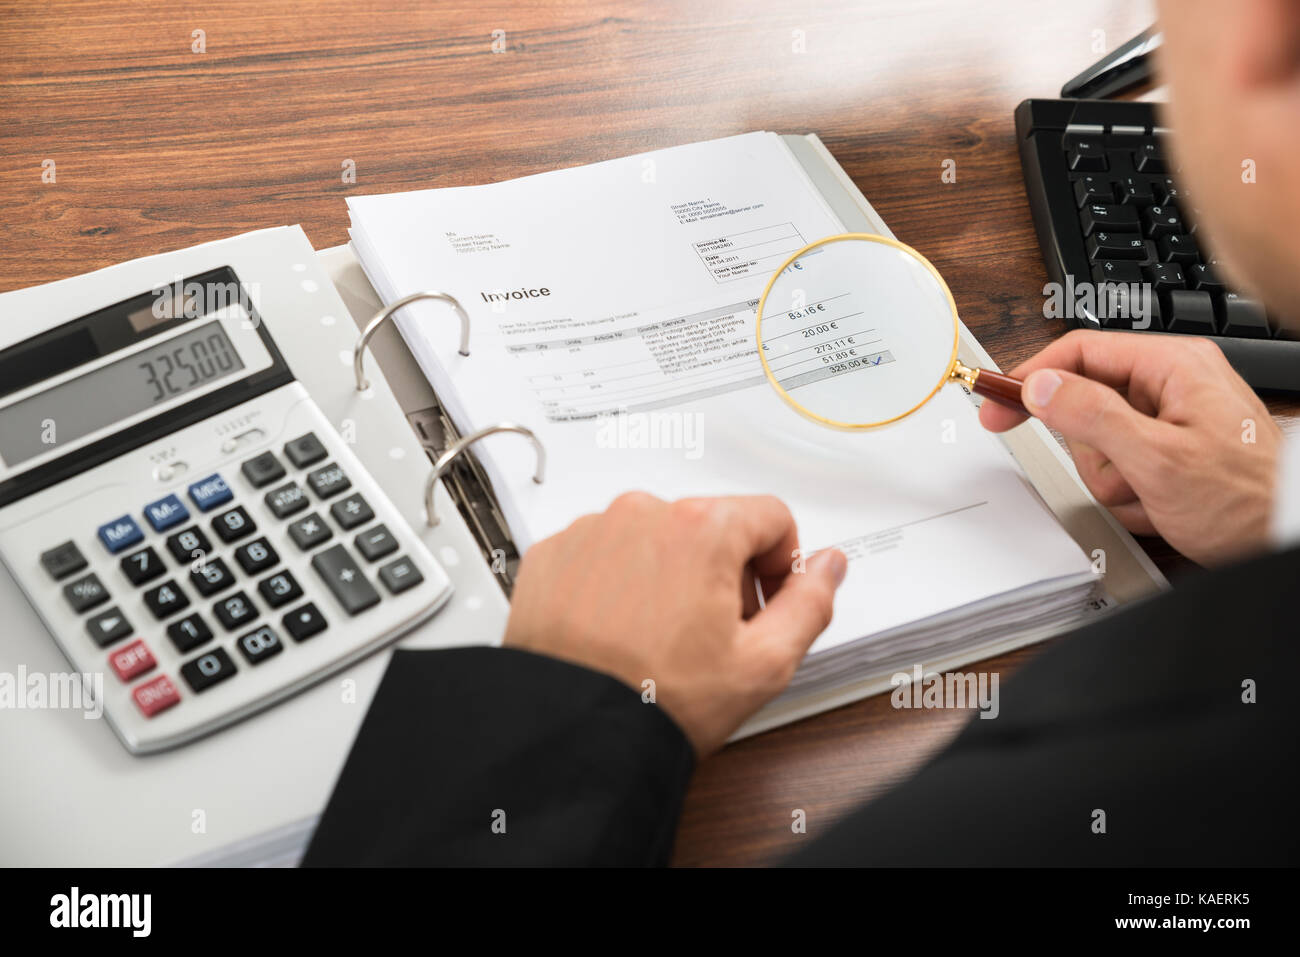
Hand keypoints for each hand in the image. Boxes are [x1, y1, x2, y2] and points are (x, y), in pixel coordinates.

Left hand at [503, 492, 847, 754]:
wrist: (572, 731)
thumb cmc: (656, 700)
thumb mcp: (763, 664)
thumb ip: (810, 603)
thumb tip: (827, 567)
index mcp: (701, 529)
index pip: (772, 516)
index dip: (781, 564)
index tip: (765, 601)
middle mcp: (642, 514)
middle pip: (711, 525)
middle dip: (724, 572)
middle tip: (715, 634)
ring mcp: (592, 531)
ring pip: (657, 537)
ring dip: (671, 575)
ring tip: (663, 638)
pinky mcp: (554, 554)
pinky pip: (605, 551)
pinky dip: (619, 581)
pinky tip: (622, 630)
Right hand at [980, 330, 1280, 564]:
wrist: (1288, 537)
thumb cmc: (1248, 499)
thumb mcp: (1158, 459)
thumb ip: (1092, 417)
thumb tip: (1041, 387)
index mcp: (1173, 367)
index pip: (1079, 352)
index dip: (1032, 378)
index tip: (998, 402)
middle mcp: (1172, 387)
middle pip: (1085, 407)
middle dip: (1096, 455)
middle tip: (1123, 475)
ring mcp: (1170, 422)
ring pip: (1098, 448)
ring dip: (1116, 483)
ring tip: (1153, 496)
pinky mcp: (1169, 455)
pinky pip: (1120, 472)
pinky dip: (1131, 497)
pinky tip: (1160, 507)